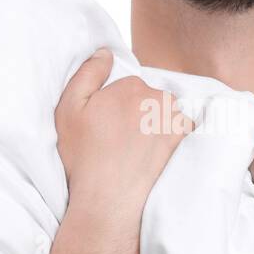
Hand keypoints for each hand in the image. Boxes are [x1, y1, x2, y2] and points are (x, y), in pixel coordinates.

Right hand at [54, 47, 194, 213]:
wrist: (109, 200)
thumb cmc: (84, 157)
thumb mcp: (68, 109)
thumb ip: (87, 74)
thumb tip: (106, 52)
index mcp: (132, 85)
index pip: (127, 87)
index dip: (114, 106)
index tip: (105, 127)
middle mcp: (159, 98)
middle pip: (149, 99)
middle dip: (137, 114)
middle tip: (120, 142)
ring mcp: (176, 121)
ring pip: (165, 115)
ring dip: (155, 126)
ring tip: (136, 153)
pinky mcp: (185, 142)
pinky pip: (182, 131)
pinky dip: (173, 139)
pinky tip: (156, 156)